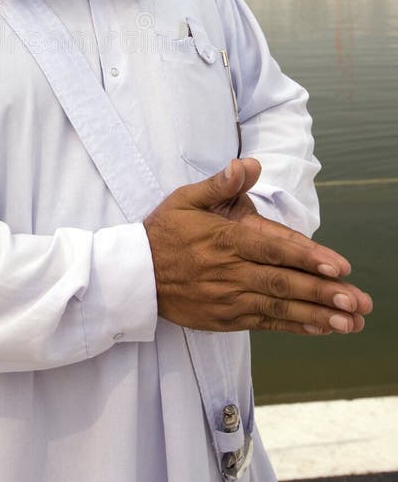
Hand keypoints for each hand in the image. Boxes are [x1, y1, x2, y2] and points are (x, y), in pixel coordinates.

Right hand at [143, 158, 372, 334]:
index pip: (273, 248)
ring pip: (279, 307)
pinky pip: (265, 323)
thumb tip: (249, 164)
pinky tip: (320, 328)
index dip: (307, 257)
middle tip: (357, 300)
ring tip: (350, 321)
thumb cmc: (164, 231)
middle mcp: (230, 271)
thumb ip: (221, 184)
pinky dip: (294, 327)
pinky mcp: (225, 318)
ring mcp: (228, 298)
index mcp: (225, 239)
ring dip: (317, 315)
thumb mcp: (186, 198)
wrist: (134, 274)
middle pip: (283, 282)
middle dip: (324, 293)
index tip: (338, 266)